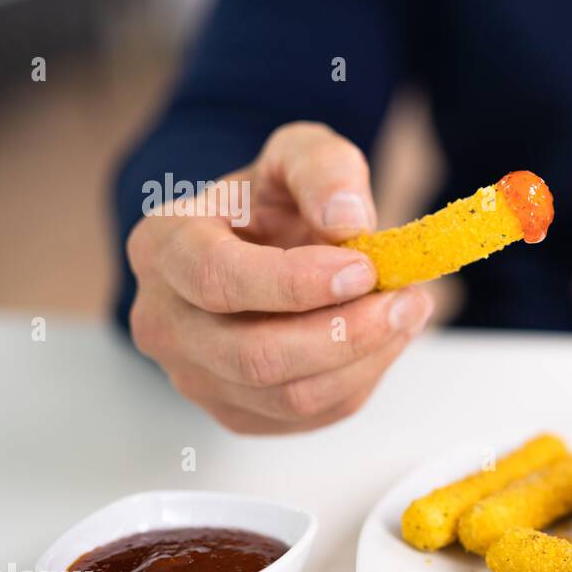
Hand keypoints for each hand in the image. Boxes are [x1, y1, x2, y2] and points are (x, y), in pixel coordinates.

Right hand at [126, 121, 432, 433]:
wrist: (266, 246)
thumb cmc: (274, 202)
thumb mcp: (300, 154)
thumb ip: (323, 169)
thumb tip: (347, 218)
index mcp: (164, 247)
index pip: (216, 278)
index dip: (295, 282)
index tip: (363, 268)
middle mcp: (164, 322)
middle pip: (255, 356)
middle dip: (346, 332)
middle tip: (406, 298)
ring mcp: (195, 377)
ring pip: (291, 397)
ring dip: (366, 358)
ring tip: (407, 310)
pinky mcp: (237, 413)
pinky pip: (313, 416)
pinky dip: (363, 380)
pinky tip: (383, 338)